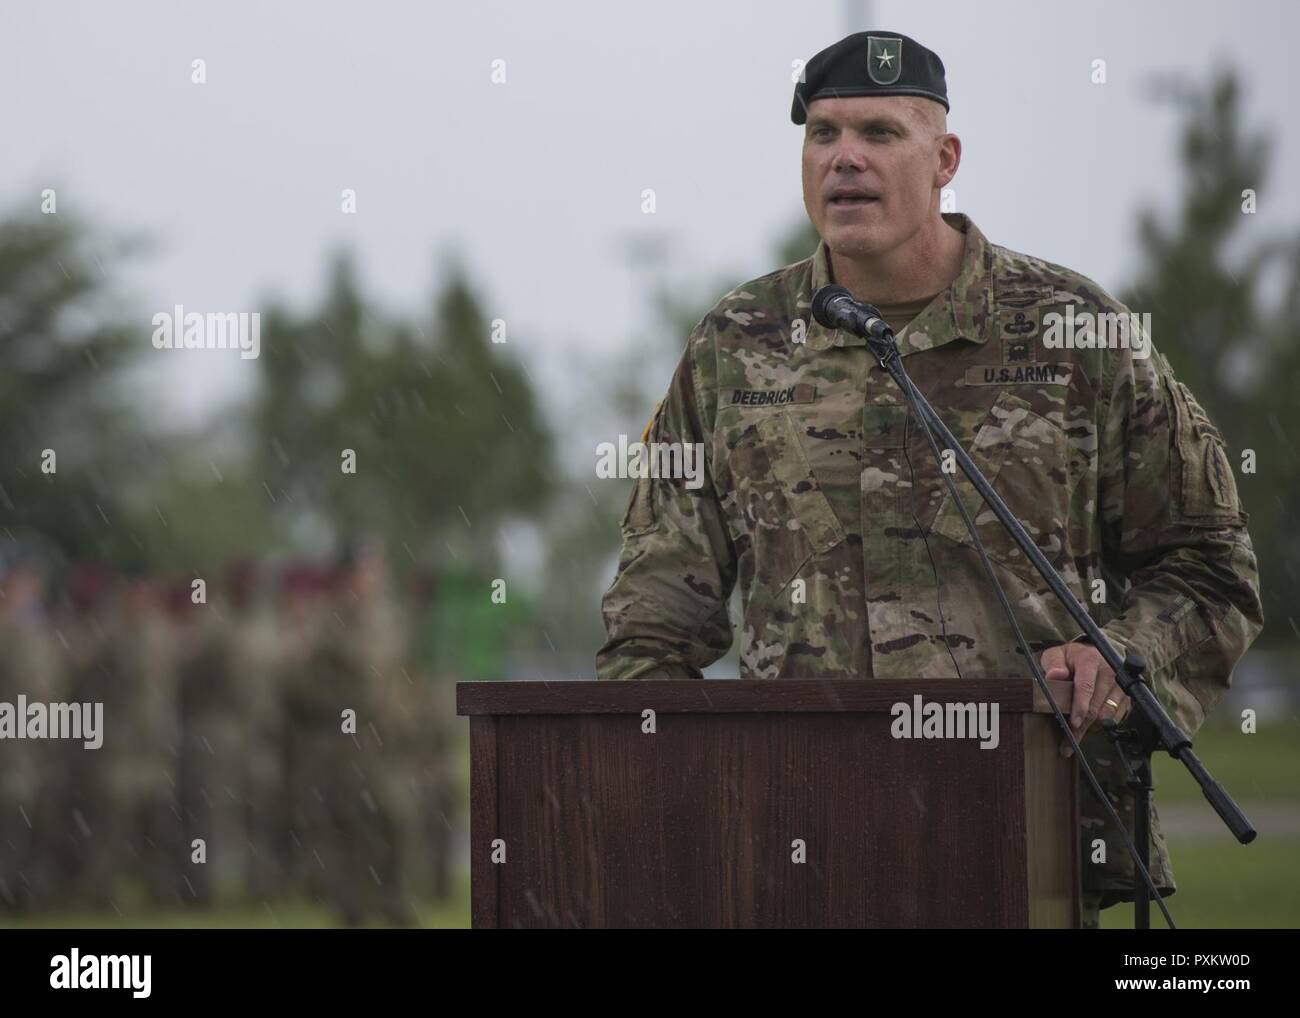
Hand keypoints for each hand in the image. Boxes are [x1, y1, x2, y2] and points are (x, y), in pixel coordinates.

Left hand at [1039, 642, 1129, 757]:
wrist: (1093, 654)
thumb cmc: (1071, 658)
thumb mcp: (1057, 655)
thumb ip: (1053, 664)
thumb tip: (1054, 675)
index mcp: (1090, 660)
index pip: (1086, 686)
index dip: (1080, 706)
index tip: (1073, 723)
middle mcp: (1109, 672)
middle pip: (1096, 706)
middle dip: (1081, 727)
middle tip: (1067, 743)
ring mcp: (1120, 685)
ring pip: (1107, 715)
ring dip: (1090, 729)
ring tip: (1074, 739)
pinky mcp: (1126, 697)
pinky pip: (1115, 717)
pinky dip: (1101, 726)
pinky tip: (1088, 730)